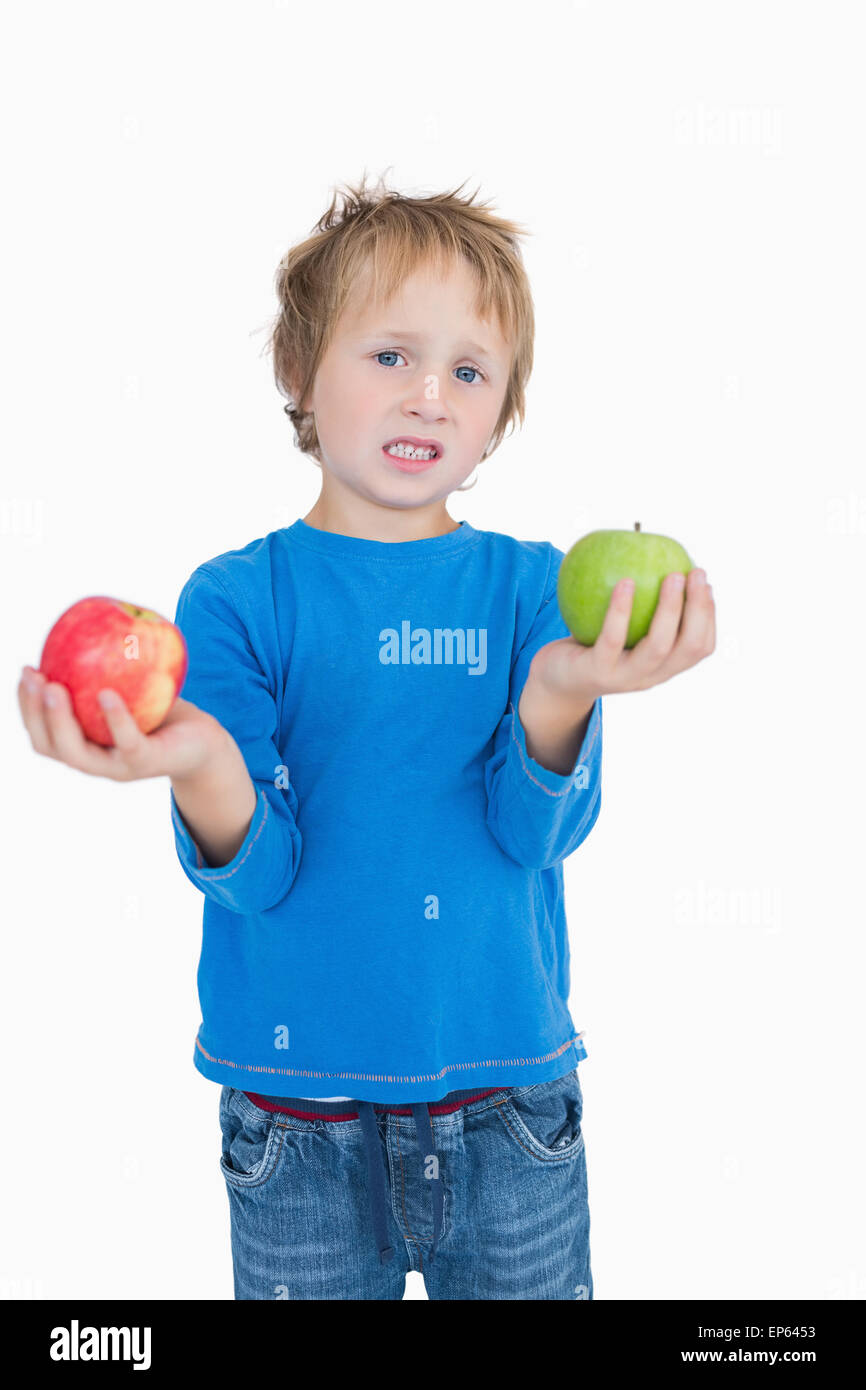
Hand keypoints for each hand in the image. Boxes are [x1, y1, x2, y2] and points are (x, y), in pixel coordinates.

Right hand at [17, 666, 227, 782]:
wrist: (203, 741)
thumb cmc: (160, 710)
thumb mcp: (128, 688)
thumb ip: (101, 670)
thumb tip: (79, 625)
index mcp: (83, 746)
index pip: (42, 732)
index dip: (27, 705)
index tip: (27, 670)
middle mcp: (95, 762)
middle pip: (51, 746)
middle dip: (34, 712)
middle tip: (35, 678)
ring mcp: (119, 767)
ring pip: (78, 753)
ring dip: (61, 720)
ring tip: (55, 687)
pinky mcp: (147, 763)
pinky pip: (127, 741)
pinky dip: (114, 718)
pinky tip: (106, 693)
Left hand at [531, 568, 715, 703]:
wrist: (556, 681)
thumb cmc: (592, 646)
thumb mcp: (623, 630)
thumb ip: (644, 608)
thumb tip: (662, 559)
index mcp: (663, 667)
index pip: (700, 647)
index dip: (709, 615)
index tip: (705, 582)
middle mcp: (650, 676)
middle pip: (689, 647)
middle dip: (700, 609)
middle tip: (695, 573)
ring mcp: (624, 677)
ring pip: (658, 646)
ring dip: (670, 609)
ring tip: (672, 576)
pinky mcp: (596, 671)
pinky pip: (612, 638)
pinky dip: (621, 610)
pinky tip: (624, 582)